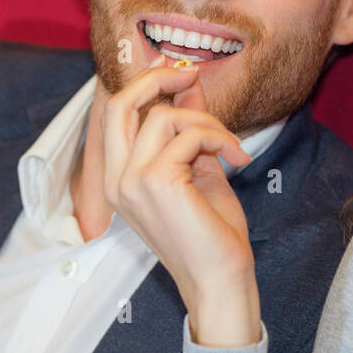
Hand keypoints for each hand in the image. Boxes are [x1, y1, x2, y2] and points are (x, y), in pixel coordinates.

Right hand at [102, 56, 261, 345]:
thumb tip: (189, 81)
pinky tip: (238, 158)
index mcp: (118, 177)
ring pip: (165, 116)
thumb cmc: (211, 231)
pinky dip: (219, 138)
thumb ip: (189, 126)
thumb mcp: (198, 166)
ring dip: (208, 122)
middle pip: (119, 102)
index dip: (148, 83)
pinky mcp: (156, 181)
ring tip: (230, 145)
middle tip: (190, 75)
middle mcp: (115, 179)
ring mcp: (130, 181)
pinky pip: (190, 135)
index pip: (116, 112)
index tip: (182, 75)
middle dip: (157, 77)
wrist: (221, 278)